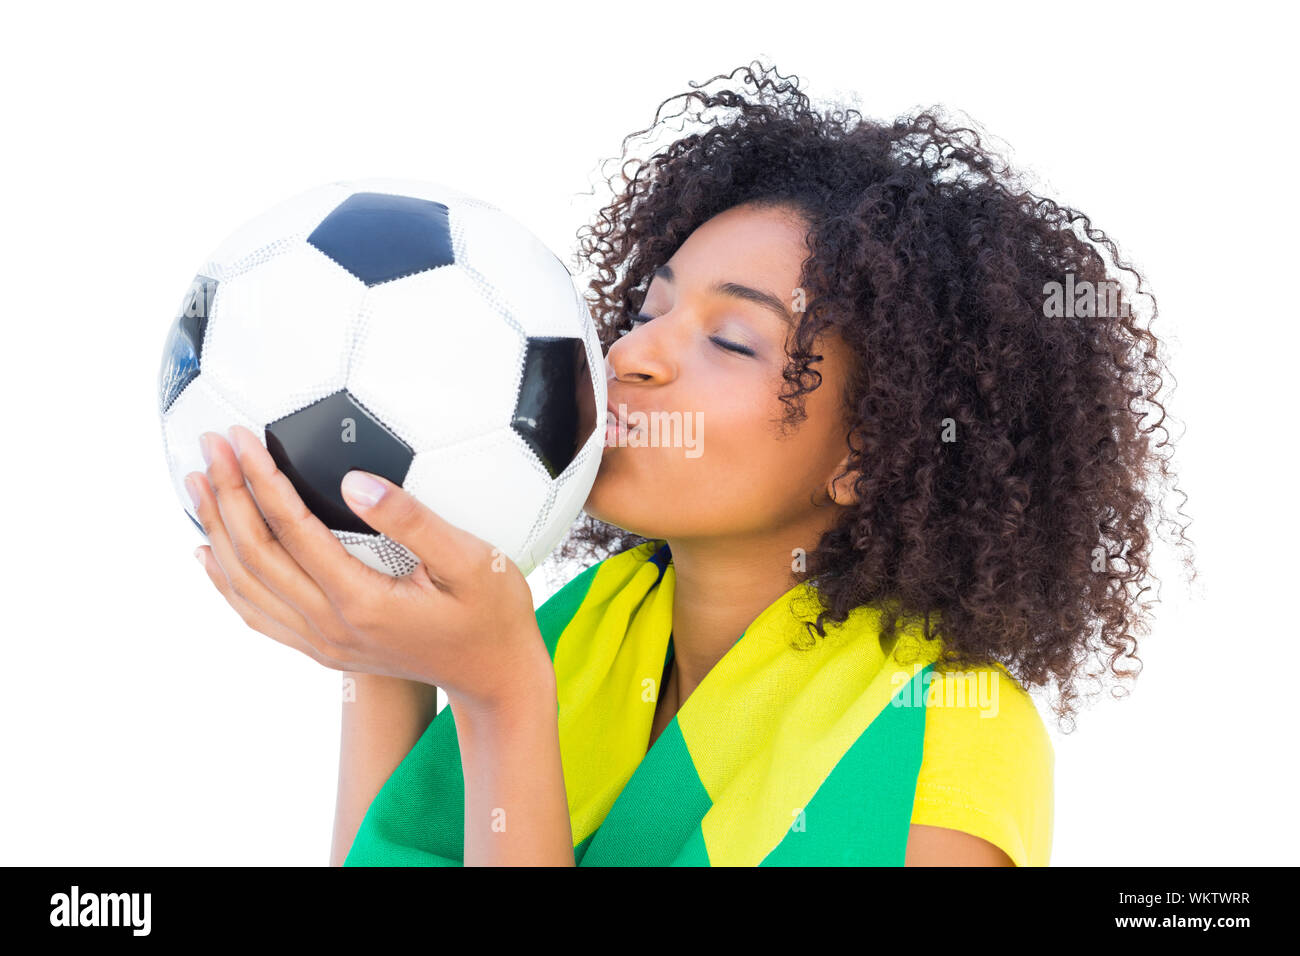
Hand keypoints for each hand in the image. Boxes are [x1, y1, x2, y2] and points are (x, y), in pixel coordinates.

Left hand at [187, 425, 550, 710]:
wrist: (494, 679)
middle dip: (227, 495)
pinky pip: (258, 614)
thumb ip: (412, 521)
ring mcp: (322, 643)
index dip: (262, 479)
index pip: (293, 530)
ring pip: (246, 586)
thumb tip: (353, 482)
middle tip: (211, 445)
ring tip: (197, 485)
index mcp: (363, 601)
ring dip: (217, 531)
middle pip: (256, 555)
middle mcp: (331, 627)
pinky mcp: (324, 648)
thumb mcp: (472, 560)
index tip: (244, 438)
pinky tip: (209, 554)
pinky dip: (226, 580)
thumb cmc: (493, 614)